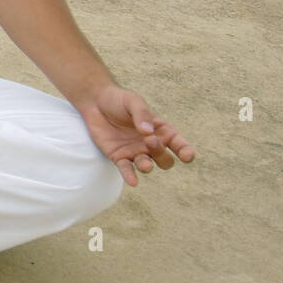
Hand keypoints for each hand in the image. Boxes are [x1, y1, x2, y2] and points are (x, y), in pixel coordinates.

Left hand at [76, 84, 194, 186]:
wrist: (95, 102)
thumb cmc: (119, 100)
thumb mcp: (133, 101)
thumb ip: (142, 114)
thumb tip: (148, 132)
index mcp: (161, 131)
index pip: (179, 145)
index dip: (185, 152)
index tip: (187, 156)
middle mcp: (151, 145)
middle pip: (165, 159)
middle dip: (160, 154)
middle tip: (150, 141)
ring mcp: (135, 152)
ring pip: (147, 166)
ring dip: (147, 166)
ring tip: (145, 164)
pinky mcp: (118, 157)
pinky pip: (126, 169)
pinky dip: (130, 176)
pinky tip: (133, 181)